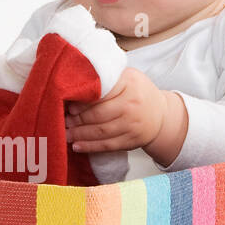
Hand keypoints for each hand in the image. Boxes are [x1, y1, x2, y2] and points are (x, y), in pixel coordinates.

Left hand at [65, 67, 186, 165]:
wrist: (161, 114)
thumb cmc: (137, 93)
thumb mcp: (127, 78)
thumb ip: (107, 79)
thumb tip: (74, 84)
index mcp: (129, 83)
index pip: (101, 93)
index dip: (83, 101)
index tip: (69, 105)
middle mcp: (132, 104)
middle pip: (98, 114)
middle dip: (77, 119)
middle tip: (63, 120)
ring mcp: (133, 124)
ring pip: (101, 131)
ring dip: (80, 134)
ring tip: (65, 133)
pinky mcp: (131, 140)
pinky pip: (107, 145)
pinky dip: (90, 147)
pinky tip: (76, 146)